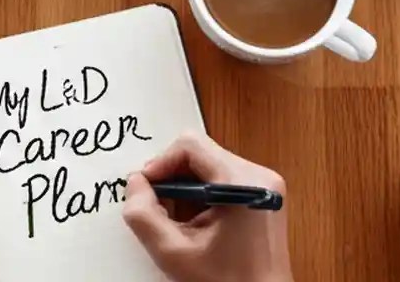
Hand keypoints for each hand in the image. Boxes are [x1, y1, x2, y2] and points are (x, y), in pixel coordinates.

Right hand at [123, 133, 292, 281]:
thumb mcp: (173, 253)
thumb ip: (143, 214)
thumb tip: (134, 182)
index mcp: (244, 183)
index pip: (191, 146)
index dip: (161, 163)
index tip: (146, 189)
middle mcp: (260, 175)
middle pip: (199, 154)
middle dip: (172, 178)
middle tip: (159, 209)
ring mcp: (265, 183)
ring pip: (208, 165)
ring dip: (184, 188)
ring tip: (177, 221)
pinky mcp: (263, 194)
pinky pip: (221, 178)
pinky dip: (200, 195)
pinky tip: (195, 223)